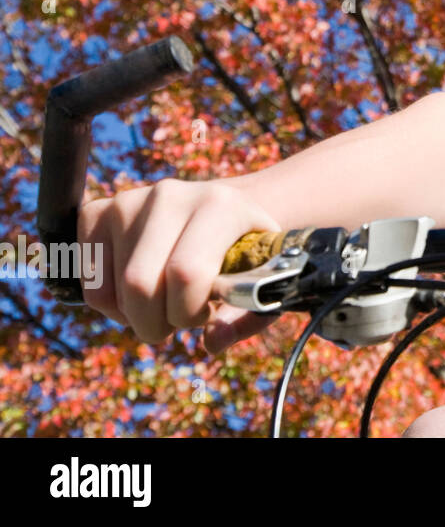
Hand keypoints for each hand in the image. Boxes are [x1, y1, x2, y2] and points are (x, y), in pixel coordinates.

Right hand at [78, 178, 282, 353]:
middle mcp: (171, 196)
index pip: (187, 273)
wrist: (221, 212)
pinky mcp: (98, 213)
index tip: (204, 315)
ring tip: (163, 301)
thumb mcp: (262, 280)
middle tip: (177, 320)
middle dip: (155, 323)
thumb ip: (249, 316)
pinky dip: (109, 304)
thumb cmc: (244, 253)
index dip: (189, 312)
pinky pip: (88, 281)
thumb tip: (213, 342)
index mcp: (221, 205)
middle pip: (139, 284)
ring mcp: (130, 201)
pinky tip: (137, 292)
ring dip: (135, 315)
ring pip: (112, 289)